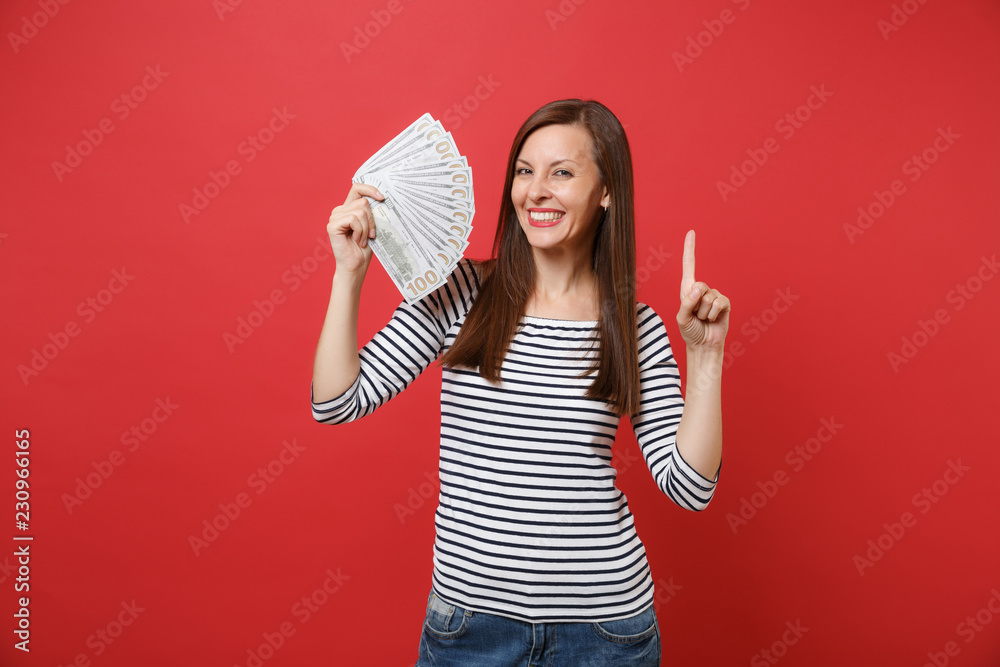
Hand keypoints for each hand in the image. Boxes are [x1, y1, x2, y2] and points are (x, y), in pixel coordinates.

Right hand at [327, 183, 382, 277]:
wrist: (356, 266)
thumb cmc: (364, 248)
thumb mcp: (372, 226)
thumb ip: (372, 211)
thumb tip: (382, 198)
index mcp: (348, 208)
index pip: (357, 188)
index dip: (369, 189)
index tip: (382, 197)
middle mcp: (339, 210)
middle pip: (363, 202)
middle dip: (372, 219)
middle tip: (370, 235)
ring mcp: (334, 217)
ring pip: (360, 211)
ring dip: (366, 228)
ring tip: (362, 240)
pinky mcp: (332, 225)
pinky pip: (353, 219)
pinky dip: (360, 231)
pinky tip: (357, 240)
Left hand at [676, 229, 729, 347]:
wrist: (703, 345)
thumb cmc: (690, 331)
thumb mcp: (682, 318)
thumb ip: (687, 302)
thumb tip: (698, 288)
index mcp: (687, 289)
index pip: (689, 265)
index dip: (690, 249)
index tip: (691, 232)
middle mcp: (701, 290)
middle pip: (699, 285)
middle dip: (695, 305)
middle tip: (696, 316)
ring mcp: (714, 296)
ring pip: (708, 297)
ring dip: (703, 313)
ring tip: (703, 320)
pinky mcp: (724, 304)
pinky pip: (719, 303)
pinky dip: (713, 314)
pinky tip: (713, 320)